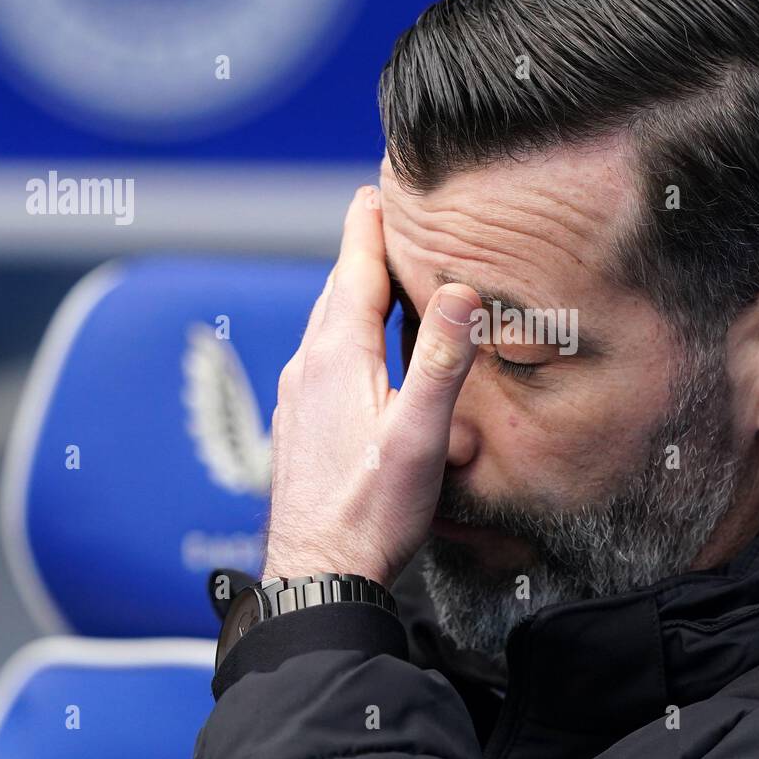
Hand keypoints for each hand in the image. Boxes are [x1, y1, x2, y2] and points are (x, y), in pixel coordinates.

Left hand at [262, 184, 479, 588]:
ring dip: (354, 290)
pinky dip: (346, 331)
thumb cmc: (371, 511)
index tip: (378, 185)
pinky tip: (362, 349)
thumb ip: (441, 361)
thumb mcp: (419, 436)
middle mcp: (310, 366)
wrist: (318, 573)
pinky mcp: (301, 421)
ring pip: (328, 324)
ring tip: (380, 271)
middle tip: (384, 215)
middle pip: (339, 289)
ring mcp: (300, 395)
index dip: (369, 224)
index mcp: (337, 357)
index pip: (355, 269)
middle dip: (363, 248)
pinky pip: (324, 355)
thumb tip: (458, 290)